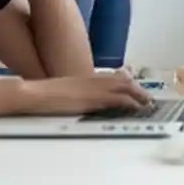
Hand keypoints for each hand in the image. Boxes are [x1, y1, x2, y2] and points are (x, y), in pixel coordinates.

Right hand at [17, 71, 151, 115]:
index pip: (114, 76)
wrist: (36, 94)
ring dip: (139, 95)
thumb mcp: (64, 90)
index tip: (135, 86)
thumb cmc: (45, 94)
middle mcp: (95, 79)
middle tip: (147, 97)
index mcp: (88, 77)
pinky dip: (131, 102)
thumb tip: (79, 98)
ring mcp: (95, 88)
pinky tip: (137, 108)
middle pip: (124, 80)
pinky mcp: (94, 98)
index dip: (127, 81)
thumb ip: (76, 91)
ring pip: (126, 87)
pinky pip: (119, 98)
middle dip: (137, 88)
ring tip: (147, 103)